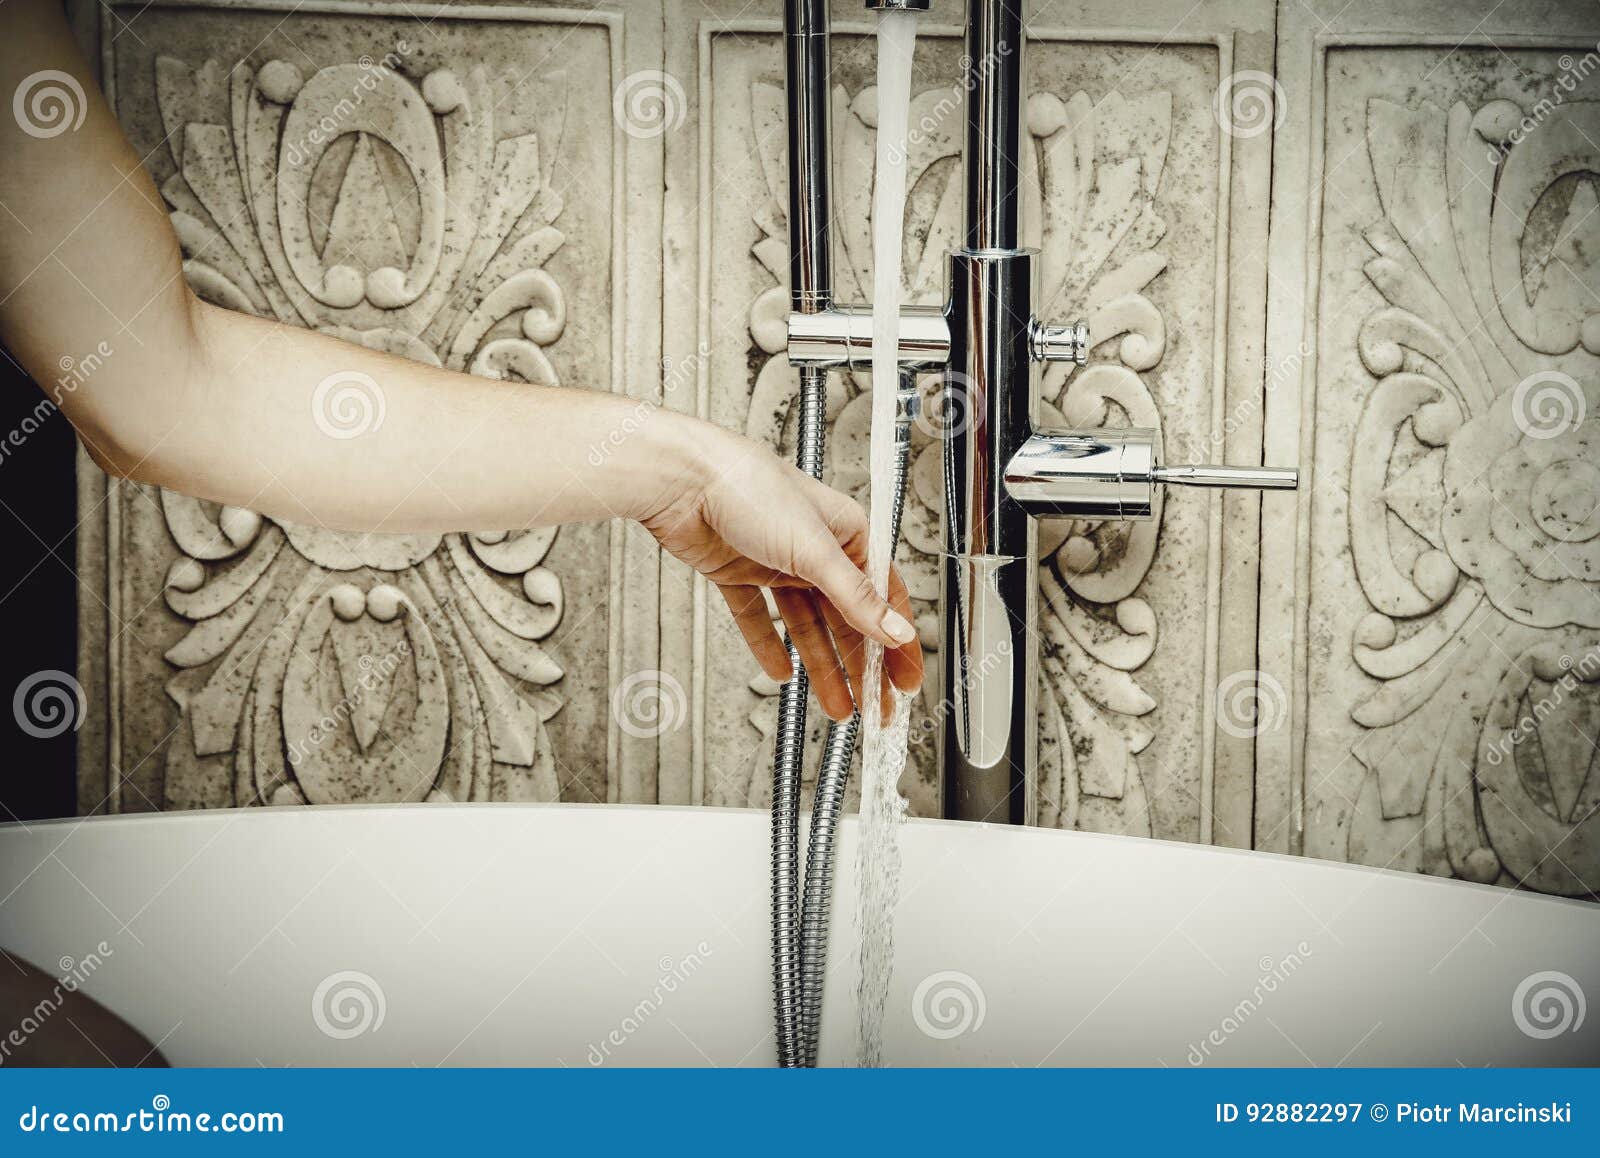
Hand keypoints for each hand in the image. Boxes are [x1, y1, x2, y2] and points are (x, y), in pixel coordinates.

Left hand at [639, 423, 922, 722]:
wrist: (682, 479)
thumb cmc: (750, 487)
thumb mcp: (814, 551)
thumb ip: (856, 598)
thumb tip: (896, 631)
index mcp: (846, 534)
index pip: (883, 597)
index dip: (897, 641)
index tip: (905, 680)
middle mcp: (814, 549)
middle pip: (846, 619)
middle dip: (862, 666)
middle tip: (876, 709)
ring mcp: (775, 562)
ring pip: (806, 625)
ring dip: (822, 667)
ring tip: (836, 707)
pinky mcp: (738, 572)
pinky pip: (759, 618)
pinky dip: (769, 646)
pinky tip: (780, 673)